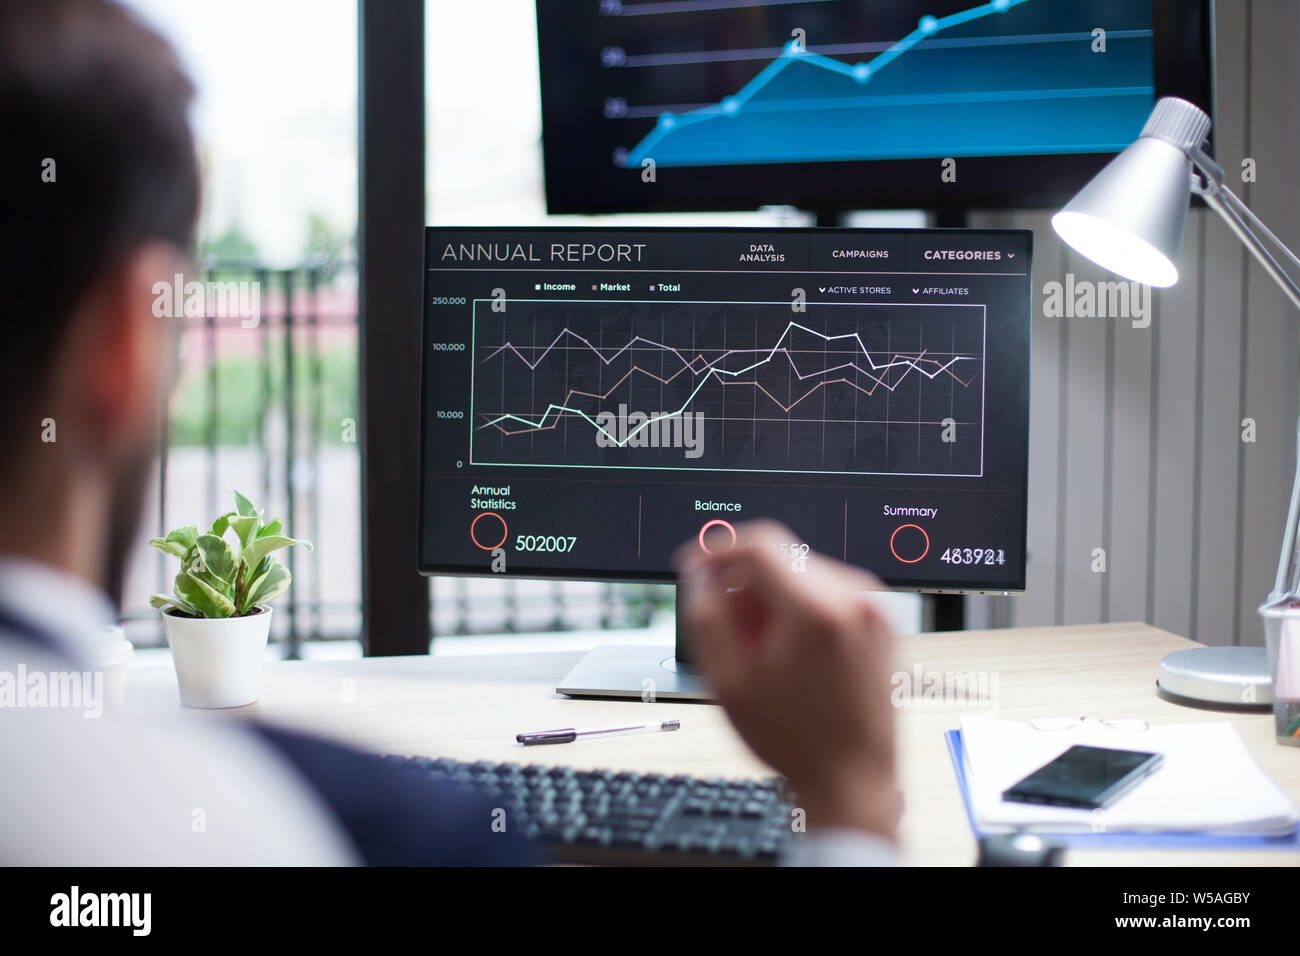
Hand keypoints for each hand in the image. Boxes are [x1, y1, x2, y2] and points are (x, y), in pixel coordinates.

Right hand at [675, 521, 897, 839]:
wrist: (854, 778)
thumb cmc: (796, 741)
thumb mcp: (729, 683)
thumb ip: (706, 619)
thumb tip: (700, 576)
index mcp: (817, 611)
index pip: (758, 544)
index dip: (716, 550)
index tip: (695, 567)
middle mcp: (854, 598)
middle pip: (781, 557)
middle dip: (744, 583)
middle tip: (729, 630)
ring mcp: (874, 607)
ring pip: (804, 571)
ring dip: (773, 596)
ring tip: (764, 650)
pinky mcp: (882, 619)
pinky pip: (829, 590)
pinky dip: (801, 607)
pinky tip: (791, 651)